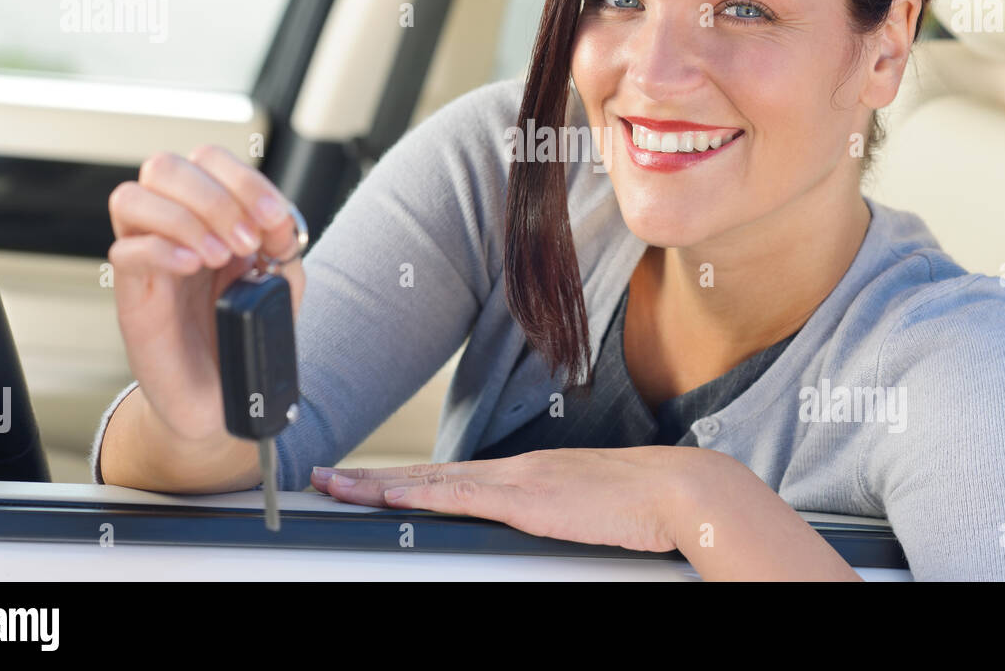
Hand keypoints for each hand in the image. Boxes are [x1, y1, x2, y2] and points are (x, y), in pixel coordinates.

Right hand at [106, 144, 305, 442]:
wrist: (226, 393)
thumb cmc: (245, 329)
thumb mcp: (281, 280)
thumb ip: (283, 242)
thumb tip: (277, 217)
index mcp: (210, 213)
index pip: (209, 159)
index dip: (243, 180)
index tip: (273, 219)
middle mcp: (173, 227)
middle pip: (165, 166)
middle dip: (214, 197)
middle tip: (245, 242)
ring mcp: (149, 258)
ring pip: (131, 197)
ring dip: (185, 219)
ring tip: (219, 258)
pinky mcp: (132, 294)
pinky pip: (125, 251)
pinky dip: (163, 250)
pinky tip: (194, 268)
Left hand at [312, 447, 860, 579]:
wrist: (678, 489)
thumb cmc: (643, 506)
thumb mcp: (587, 511)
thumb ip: (555, 518)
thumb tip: (543, 532)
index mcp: (527, 476)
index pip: (452, 477)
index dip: (406, 480)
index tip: (368, 483)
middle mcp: (513, 472)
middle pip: (429, 475)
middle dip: (374, 478)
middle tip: (326, 479)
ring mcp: (516, 482)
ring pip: (430, 481)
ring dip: (378, 484)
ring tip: (335, 486)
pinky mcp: (526, 498)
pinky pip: (458, 496)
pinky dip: (417, 492)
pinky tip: (387, 494)